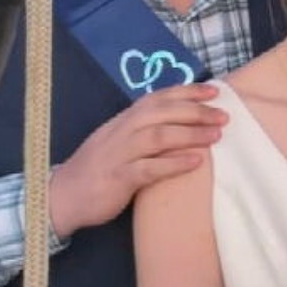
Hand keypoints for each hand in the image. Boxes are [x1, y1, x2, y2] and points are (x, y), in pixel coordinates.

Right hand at [48, 82, 226, 238]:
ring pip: (158, 136)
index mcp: (124, 119)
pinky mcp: (119, 178)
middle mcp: (122, 131)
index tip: (214, 91)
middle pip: (163, 113)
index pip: (158, 98)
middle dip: (196, 111)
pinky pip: (150, 168)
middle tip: (223, 116)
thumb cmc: (97, 168)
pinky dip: (174, 163)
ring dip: (190, 134)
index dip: (187, 92)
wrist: (62, 195)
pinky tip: (195, 162)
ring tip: (216, 136)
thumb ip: (143, 129)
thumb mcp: (118, 140)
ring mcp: (119, 154)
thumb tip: (179, 120)